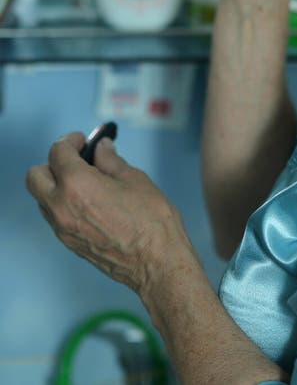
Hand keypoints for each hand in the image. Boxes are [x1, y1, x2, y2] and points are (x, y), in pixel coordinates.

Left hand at [26, 133, 189, 294]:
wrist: (155, 262)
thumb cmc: (150, 219)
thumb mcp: (134, 179)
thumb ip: (111, 161)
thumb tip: (102, 149)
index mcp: (77, 184)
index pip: (58, 152)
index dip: (70, 141)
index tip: (82, 140)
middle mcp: (61, 206)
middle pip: (36, 176)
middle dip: (53, 163)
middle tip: (78, 159)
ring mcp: (62, 227)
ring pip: (42, 198)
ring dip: (56, 185)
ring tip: (86, 181)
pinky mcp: (69, 243)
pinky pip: (54, 216)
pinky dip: (63, 203)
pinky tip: (89, 201)